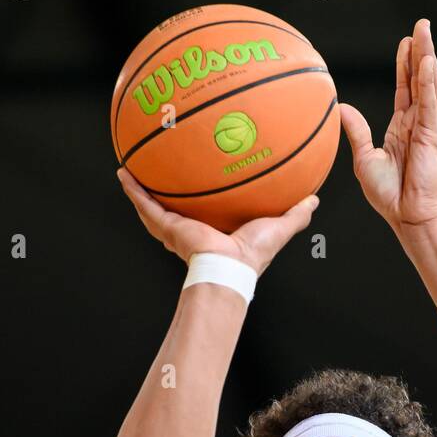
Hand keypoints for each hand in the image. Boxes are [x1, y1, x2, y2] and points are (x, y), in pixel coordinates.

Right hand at [116, 168, 318, 274]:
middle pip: (172, 207)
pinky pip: (146, 205)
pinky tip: (123, 172)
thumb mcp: (279, 226)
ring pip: (152, 206)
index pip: (203, 213)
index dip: (199, 200)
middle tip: (156, 171)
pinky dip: (133, 190)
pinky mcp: (168, 227)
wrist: (231, 267)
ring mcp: (176, 229)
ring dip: (140, 189)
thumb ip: (295, 214)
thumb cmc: (253, 253)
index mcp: (213, 231)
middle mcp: (191, 229)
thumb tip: (313, 200)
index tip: (195, 183)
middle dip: (163, 192)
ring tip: (129, 169)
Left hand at [339, 18, 436, 233]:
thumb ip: (358, 132)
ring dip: (427, 56)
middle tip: (422, 25)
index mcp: (402, 128)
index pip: (405, 89)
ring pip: (428, 84)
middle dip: (420, 50)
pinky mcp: (431, 134)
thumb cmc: (389, 195)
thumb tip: (343, 107)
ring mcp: (426, 127)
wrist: (407, 216)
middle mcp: (417, 123)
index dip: (404, 65)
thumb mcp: (364, 159)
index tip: (405, 43)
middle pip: (419, 79)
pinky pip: (430, 102)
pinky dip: (428, 81)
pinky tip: (427, 61)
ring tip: (426, 31)